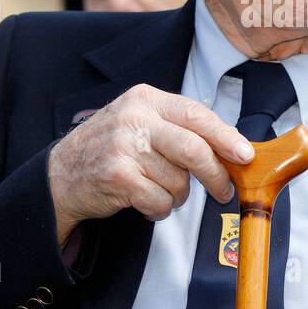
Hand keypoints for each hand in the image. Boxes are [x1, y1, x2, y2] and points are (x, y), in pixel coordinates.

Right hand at [47, 84, 254, 244]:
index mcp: (146, 99)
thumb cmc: (110, 148)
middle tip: (223, 190)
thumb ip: (179, 129)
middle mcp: (134, 119)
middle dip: (216, 174)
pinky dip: (161, 209)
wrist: (62, 173)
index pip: (196, 114)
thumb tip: (229, 147)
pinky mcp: (118, 177)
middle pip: (194, 149)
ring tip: (160, 191)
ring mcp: (124, 148)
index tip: (245, 154)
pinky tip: (147, 203)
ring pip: (178, 181)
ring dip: (178, 196)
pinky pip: (160, 200)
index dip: (226, 137)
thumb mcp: (141, 123)